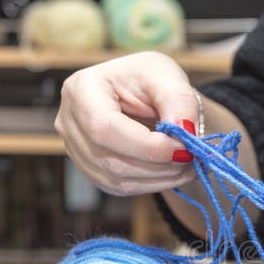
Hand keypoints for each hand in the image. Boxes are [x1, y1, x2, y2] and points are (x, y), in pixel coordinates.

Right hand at [55, 51, 198, 195]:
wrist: (144, 94)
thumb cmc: (151, 79)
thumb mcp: (168, 76)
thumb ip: (179, 101)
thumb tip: (184, 132)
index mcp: (81, 89)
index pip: (104, 127)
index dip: (146, 146)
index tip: (184, 148)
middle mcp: (69, 121)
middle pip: (110, 159)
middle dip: (158, 164)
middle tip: (194, 159)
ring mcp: (76, 149)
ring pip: (116, 179)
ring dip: (160, 178)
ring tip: (190, 165)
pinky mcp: (92, 169)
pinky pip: (121, 187)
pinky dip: (153, 184)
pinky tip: (175, 172)